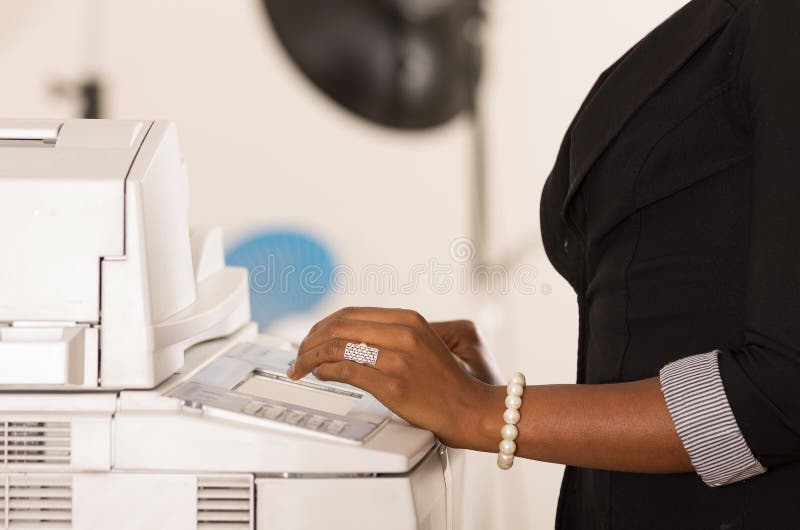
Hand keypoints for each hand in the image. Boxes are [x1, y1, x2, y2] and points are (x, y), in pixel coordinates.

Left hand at [287, 307, 499, 447]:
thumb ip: (389, 336)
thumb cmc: (445, 383)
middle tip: (298, 355)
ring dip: (310, 358)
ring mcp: (398, 358)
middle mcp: (403, 333)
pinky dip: (324, 372)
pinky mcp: (393, 384)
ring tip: (300, 368)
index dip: (322, 325)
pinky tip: (319, 376)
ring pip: (337, 347)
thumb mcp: (421, 344)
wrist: (470, 408)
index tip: (310, 339)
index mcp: (408, 319)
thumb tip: (346, 338)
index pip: (350, 313)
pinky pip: (346, 370)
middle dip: (310, 341)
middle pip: (338, 326)